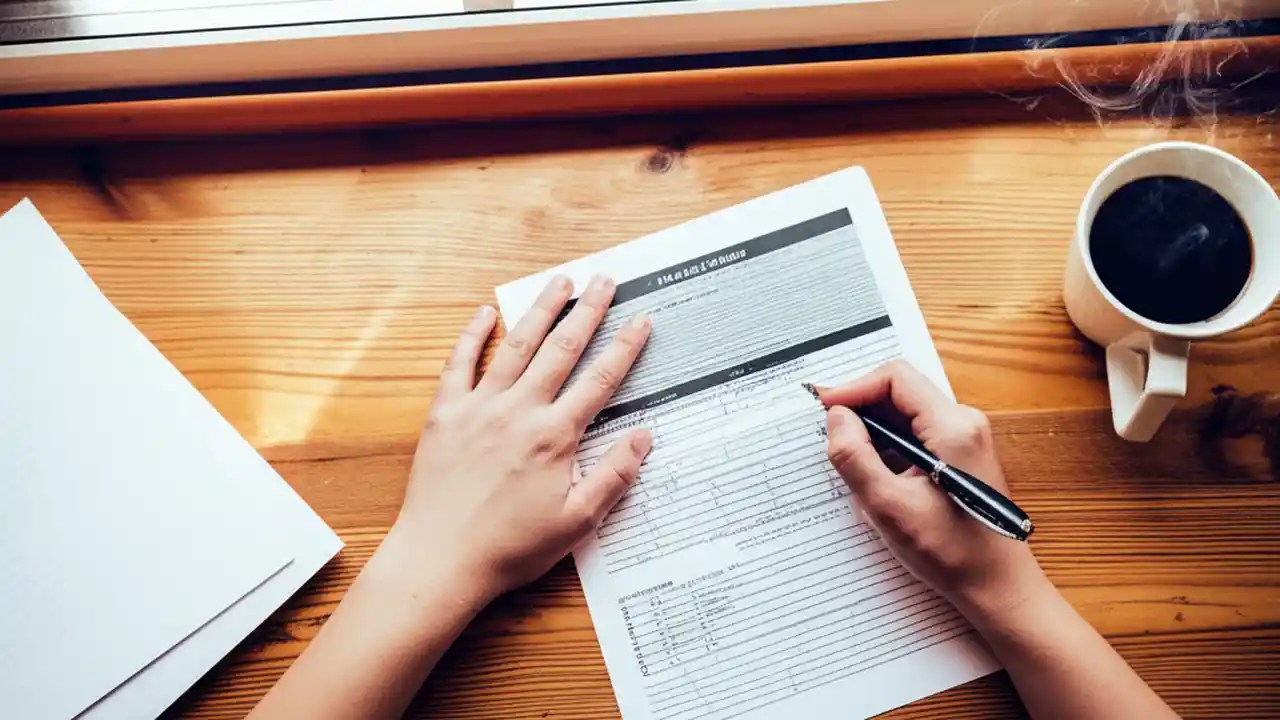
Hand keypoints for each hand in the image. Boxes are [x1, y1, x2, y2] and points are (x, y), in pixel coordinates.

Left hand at [388, 275, 651, 602]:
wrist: (441, 559)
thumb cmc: (509, 548)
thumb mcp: (576, 522)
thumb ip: (613, 476)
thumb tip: (643, 437)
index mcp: (555, 436)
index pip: (600, 380)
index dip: (625, 348)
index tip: (642, 320)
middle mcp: (520, 411)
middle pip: (562, 348)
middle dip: (588, 311)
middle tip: (605, 280)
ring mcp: (479, 407)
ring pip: (517, 345)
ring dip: (541, 310)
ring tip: (560, 281)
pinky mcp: (445, 414)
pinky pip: (460, 363)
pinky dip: (473, 335)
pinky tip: (484, 314)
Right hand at [818, 360, 1045, 619]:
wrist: (998, 587)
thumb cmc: (952, 553)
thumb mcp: (888, 507)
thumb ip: (856, 457)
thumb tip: (836, 418)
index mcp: (953, 428)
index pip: (894, 379)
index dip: (853, 388)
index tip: (824, 410)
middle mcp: (964, 423)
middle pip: (899, 392)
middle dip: (860, 410)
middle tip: (830, 438)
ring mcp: (965, 438)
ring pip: (905, 414)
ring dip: (874, 432)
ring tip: (854, 467)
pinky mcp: (961, 455)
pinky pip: (916, 434)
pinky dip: (889, 447)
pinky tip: (876, 478)